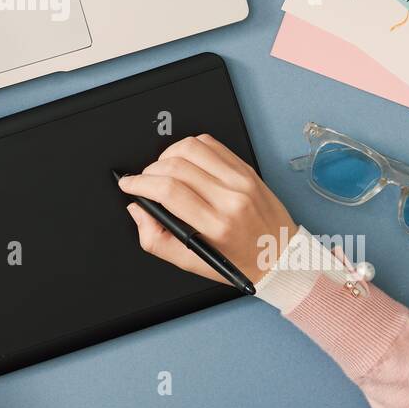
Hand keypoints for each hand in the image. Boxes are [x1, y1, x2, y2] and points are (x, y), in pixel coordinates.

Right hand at [119, 134, 295, 283]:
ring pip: (192, 148)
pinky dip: (189, 147)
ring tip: (163, 169)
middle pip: (176, 166)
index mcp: (216, 226)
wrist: (279, 253)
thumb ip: (156, 240)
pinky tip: (185, 161)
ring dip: (167, 154)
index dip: (140, 183)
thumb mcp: (193, 263)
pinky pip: (211, 144)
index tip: (129, 184)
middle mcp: (230, 199)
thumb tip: (138, 210)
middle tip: (143, 180)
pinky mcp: (246, 169)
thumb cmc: (239, 261)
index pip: (169, 192)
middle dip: (150, 170)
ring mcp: (241, 180)